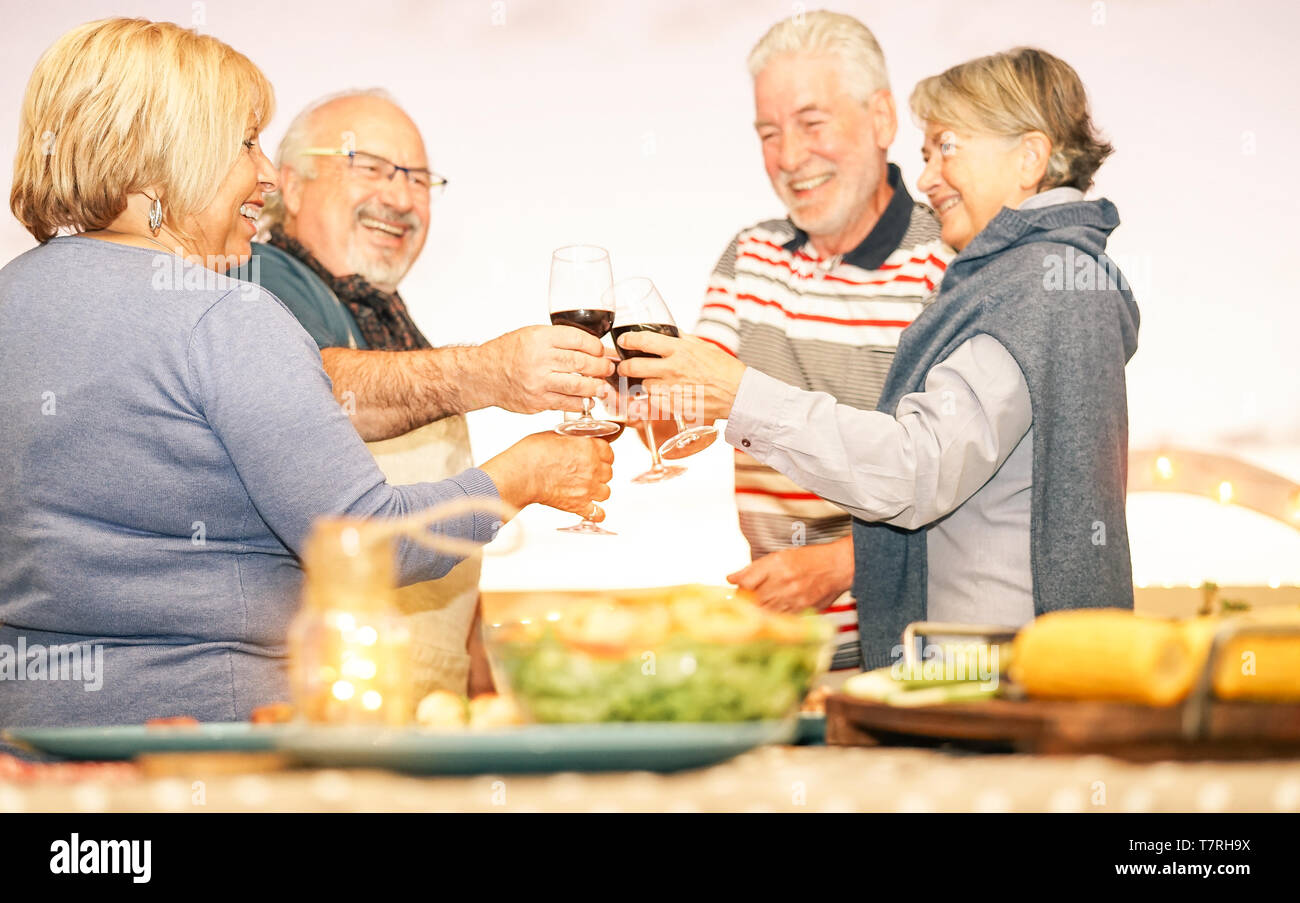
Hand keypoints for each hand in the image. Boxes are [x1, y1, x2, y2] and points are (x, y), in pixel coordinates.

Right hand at [480, 431, 613, 519]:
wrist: (522, 474)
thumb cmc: (532, 453)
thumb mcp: (556, 435)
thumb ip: (573, 439)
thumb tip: (575, 440)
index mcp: (589, 448)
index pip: (609, 452)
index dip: (603, 455)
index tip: (599, 457)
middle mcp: (592, 468)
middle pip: (608, 472)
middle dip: (600, 472)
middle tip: (589, 472)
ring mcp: (587, 488)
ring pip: (606, 492)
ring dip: (598, 490)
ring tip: (588, 488)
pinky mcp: (578, 505)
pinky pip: (596, 513)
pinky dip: (596, 513)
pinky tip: (592, 510)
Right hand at [481, 326, 614, 413]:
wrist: (482, 374)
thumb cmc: (507, 353)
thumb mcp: (531, 334)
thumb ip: (558, 340)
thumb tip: (591, 348)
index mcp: (539, 338)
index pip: (578, 340)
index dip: (597, 347)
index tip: (602, 351)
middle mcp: (539, 360)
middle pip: (581, 363)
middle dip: (601, 366)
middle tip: (609, 368)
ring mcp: (538, 383)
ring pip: (578, 386)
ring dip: (595, 386)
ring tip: (602, 385)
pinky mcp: (537, 402)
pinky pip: (567, 403)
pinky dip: (581, 402)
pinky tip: (587, 399)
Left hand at [614, 332, 745, 422]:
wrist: (739, 394)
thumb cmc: (725, 369)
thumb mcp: (705, 347)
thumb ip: (684, 339)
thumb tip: (670, 332)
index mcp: (680, 350)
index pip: (644, 340)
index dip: (628, 340)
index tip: (623, 341)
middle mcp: (672, 368)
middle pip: (634, 366)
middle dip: (624, 367)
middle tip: (624, 367)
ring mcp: (672, 389)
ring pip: (643, 386)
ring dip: (644, 383)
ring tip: (652, 382)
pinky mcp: (674, 406)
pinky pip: (654, 401)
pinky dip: (655, 398)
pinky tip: (664, 395)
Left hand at [726, 538, 853, 613]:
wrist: (837, 567)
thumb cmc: (809, 560)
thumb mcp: (779, 556)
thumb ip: (753, 569)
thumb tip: (731, 578)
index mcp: (776, 564)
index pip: (746, 582)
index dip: (737, 591)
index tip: (733, 594)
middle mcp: (784, 580)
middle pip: (754, 600)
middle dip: (744, 605)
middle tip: (740, 606)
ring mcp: (794, 597)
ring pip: (765, 612)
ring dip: (756, 614)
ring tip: (754, 612)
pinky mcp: (802, 610)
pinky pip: (780, 619)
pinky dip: (772, 620)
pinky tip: (769, 618)